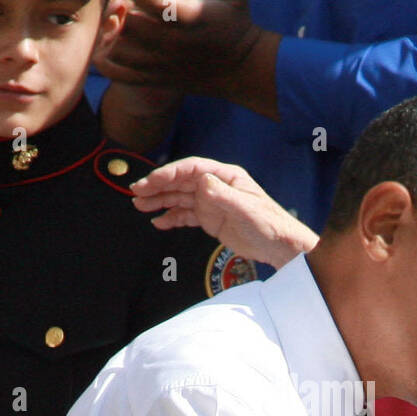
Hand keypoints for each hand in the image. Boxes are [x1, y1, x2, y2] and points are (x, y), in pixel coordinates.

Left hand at [96, 0, 267, 93]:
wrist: (240, 69)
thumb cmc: (233, 24)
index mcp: (189, 18)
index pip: (154, 3)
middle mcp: (172, 43)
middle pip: (130, 25)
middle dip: (115, 7)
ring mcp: (162, 63)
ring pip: (120, 50)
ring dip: (109, 33)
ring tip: (109, 17)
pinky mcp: (155, 78)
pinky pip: (120, 73)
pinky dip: (106, 59)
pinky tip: (107, 43)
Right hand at [132, 157, 318, 266]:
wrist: (279, 246)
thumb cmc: (268, 224)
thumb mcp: (245, 208)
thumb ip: (222, 195)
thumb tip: (201, 181)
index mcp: (225, 176)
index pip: (191, 169)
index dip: (169, 173)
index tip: (151, 182)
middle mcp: (215, 186)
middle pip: (181, 182)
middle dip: (158, 186)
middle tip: (136, 192)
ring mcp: (211, 202)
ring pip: (180, 198)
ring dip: (160, 201)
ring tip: (139, 206)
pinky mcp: (210, 219)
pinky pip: (186, 215)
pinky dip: (171, 217)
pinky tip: (158, 222)